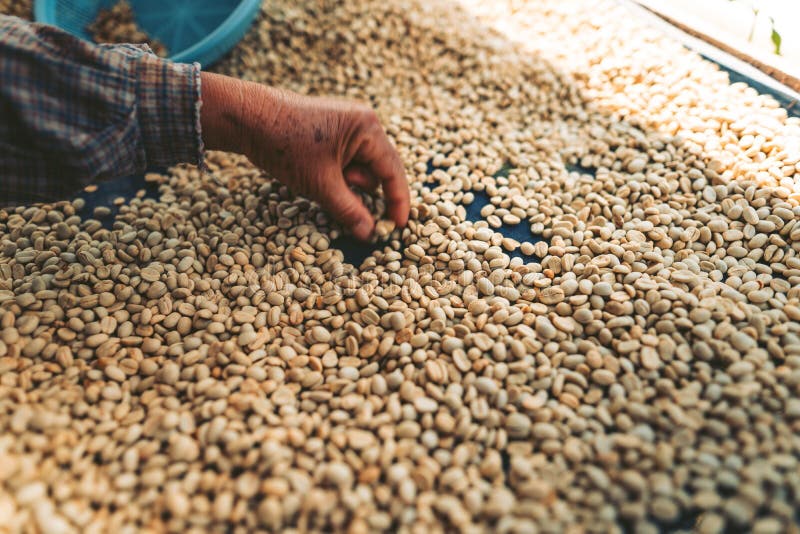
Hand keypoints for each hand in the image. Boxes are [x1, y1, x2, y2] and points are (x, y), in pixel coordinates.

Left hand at [200, 72, 409, 240]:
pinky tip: (314, 174)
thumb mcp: (320, 185)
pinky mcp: (332, 129)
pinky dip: (336, 174)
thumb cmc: (284, 145)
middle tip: (335, 195)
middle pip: (377, 170)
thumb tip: (370, 235)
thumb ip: (349, 211)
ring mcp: (347, 123)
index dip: (397, 202)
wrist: (246, 117)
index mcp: (367, 128)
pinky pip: (345, 159)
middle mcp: (363, 121)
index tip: (398, 227)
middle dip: (359, 189)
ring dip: (344, 183)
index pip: (393, 171)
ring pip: (359, 167)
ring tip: (316, 179)